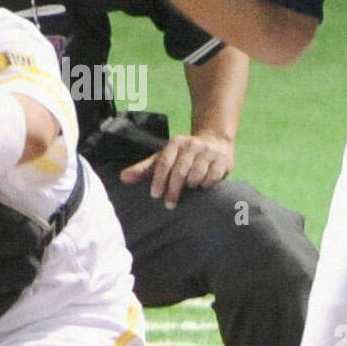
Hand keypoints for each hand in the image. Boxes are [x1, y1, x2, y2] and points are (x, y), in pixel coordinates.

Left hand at [120, 131, 234, 208]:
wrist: (215, 141)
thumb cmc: (183, 156)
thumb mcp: (163, 158)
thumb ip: (144, 169)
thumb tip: (123, 178)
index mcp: (176, 142)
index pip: (164, 163)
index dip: (159, 180)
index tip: (155, 195)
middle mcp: (192, 144)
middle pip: (180, 171)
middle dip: (173, 190)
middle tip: (169, 204)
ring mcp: (209, 151)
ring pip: (197, 174)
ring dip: (191, 186)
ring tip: (189, 189)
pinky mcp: (224, 159)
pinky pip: (213, 177)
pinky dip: (207, 184)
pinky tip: (203, 186)